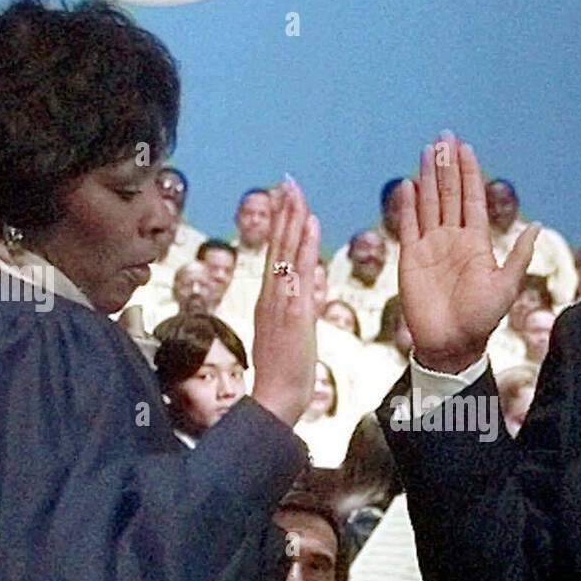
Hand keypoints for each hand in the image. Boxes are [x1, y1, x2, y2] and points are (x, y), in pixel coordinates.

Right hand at [251, 179, 319, 425]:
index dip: (281, 225)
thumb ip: (295, 308)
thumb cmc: (283, 373)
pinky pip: (300, 273)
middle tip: (288, 181)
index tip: (285, 199)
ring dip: (293, 220)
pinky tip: (309, 225)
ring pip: (286, 252)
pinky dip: (304, 247)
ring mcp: (281, 303)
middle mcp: (272, 296)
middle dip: (284, 211)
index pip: (276, 254)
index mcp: (271, 300)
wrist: (276, 399)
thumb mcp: (289, 334)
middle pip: (277, 245)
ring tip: (297, 191)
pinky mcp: (294, 313)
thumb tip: (305, 288)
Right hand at [397, 133, 540, 373]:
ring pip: (429, 204)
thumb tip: (536, 225)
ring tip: (427, 150)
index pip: (471, 199)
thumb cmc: (482, 319)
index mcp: (477, 242)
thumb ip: (518, 255)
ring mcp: (431, 246)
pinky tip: (408, 185)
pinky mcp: (411, 258)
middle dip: (447, 165)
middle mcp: (453, 239)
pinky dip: (407, 205)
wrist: (451, 344)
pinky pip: (408, 225)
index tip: (465, 148)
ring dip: (427, 177)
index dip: (468, 173)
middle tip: (444, 137)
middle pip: (448, 194)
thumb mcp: (507, 286)